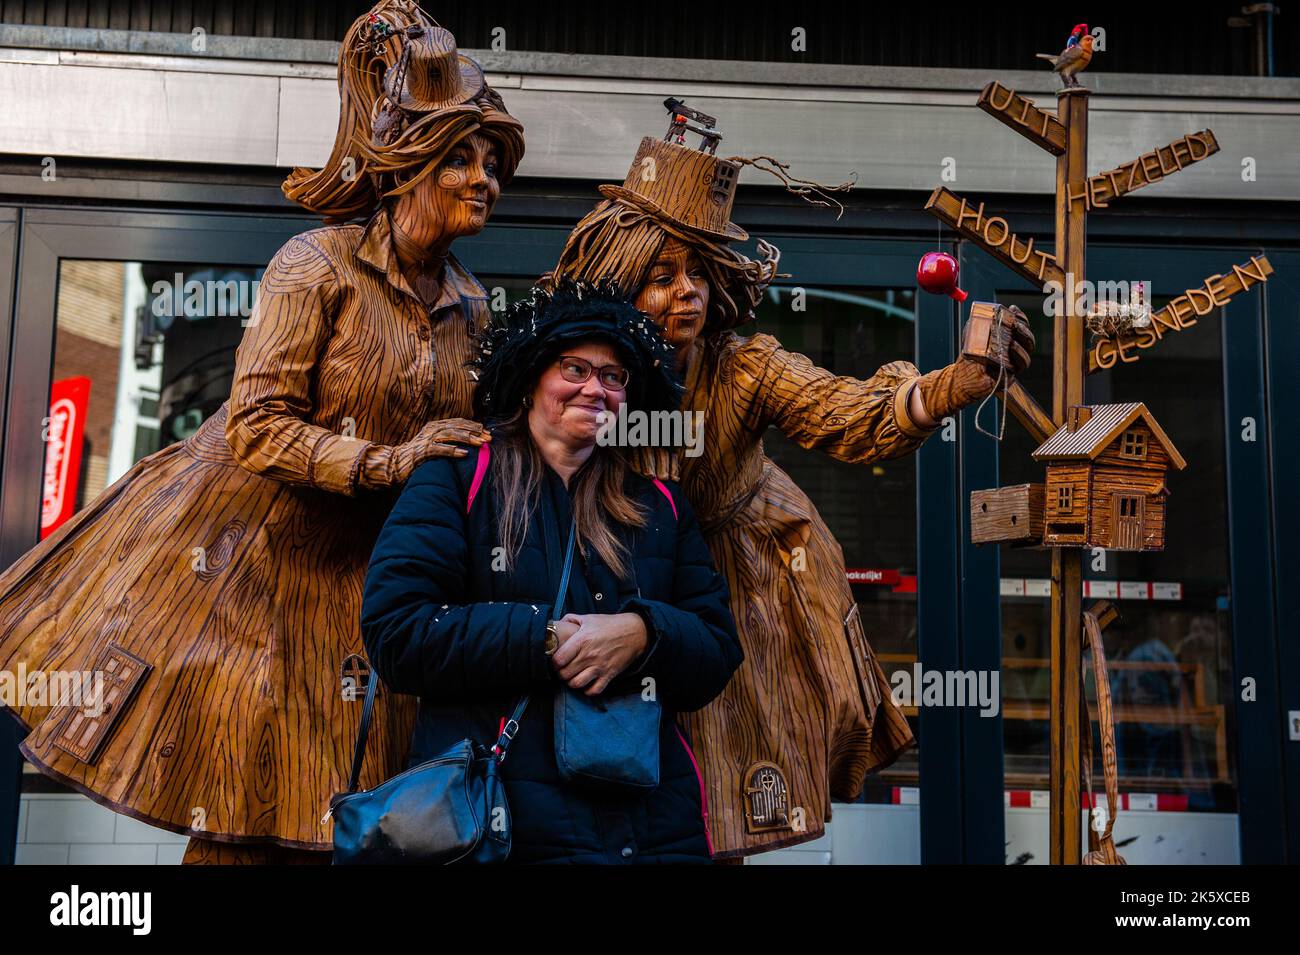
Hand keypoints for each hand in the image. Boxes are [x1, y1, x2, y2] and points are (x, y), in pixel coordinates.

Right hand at [390, 418, 489, 483]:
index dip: (473, 425)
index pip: (457, 422)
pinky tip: (464, 453)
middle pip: (456, 427)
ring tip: (480, 443)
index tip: (487, 431)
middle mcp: (431, 429)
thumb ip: (447, 440)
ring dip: (467, 438)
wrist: (396, 464)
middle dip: (474, 431)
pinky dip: (452, 451)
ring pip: (450, 435)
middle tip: (488, 437)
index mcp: (435, 426)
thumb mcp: (434, 444)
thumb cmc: (417, 456)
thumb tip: (468, 442)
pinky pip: (439, 449)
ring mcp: (426, 439)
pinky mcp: (422, 451)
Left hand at [550, 612, 647, 695]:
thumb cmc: (611, 624)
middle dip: (561, 673)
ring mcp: (599, 666)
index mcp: (582, 640)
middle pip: (565, 674)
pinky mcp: (609, 674)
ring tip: (573, 677)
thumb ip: (571, 619)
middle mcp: (589, 655)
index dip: (554, 662)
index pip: (559, 659)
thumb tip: (557, 623)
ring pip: (577, 684)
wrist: (635, 631)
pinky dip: (588, 690)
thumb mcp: (589, 617)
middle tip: (563, 670)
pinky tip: (586, 683)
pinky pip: (594, 690)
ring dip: (572, 682)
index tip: (556, 661)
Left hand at [915, 306, 1034, 419]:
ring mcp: (1014, 363)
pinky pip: (1020, 365)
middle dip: (1024, 330)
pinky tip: (1012, 349)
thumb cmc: (969, 355)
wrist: (962, 376)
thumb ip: (979, 322)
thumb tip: (984, 310)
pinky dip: (1018, 356)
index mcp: (1009, 339)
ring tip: (1013, 340)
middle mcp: (1015, 351)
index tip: (1014, 310)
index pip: (1021, 327)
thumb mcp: (972, 335)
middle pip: (1028, 339)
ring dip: (1022, 344)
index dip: (1021, 318)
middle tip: (1016, 324)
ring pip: (1027, 353)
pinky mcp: (1011, 374)